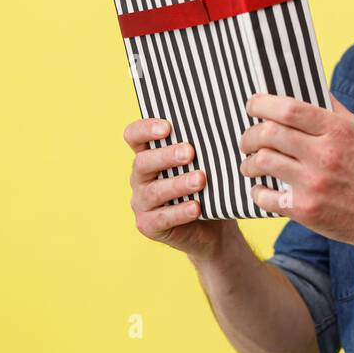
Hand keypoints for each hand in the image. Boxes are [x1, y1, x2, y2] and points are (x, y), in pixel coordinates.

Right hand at [124, 117, 232, 258]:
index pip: (134, 136)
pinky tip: (196, 207)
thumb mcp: (204, 165)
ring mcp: (141, 203)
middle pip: (142, 163)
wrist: (213, 228)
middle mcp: (140, 178)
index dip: (144, 129)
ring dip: (178, 184)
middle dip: (166, 156)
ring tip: (200, 179)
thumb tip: (220, 124)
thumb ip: (202, 146)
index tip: (167, 127)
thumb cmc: (206, 187)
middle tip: (190, 152)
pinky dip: (180, 212)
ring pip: (155, 191)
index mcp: (148, 156)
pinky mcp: (148, 225)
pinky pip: (162, 218)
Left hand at [239, 92, 353, 248]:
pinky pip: (265, 196)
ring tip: (250, 165)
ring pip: (263, 162)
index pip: (289, 109)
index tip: (252, 106)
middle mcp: (324, 155)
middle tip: (247, 140)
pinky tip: (261, 189)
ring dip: (248, 163)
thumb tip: (309, 86)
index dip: (262, 104)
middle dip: (249, 134)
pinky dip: (257, 192)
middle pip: (269, 133)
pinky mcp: (305, 209)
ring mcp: (313, 184)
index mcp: (337, 131)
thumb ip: (332, 108)